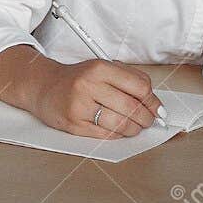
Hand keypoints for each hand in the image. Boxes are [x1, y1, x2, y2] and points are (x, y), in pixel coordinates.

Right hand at [29, 57, 162, 138]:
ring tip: (134, 126)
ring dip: (133, 129)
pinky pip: (106, 135)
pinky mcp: (74, 124)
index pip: (139, 87)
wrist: (44, 87)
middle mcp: (88, 85)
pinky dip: (117, 134)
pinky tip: (117, 129)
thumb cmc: (77, 79)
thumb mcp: (102, 68)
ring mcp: (79, 106)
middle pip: (132, 108)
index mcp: (99, 68)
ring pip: (121, 124)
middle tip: (148, 121)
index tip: (158, 109)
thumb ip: (129, 80)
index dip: (153, 102)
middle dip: (146, 119)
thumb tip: (156, 104)